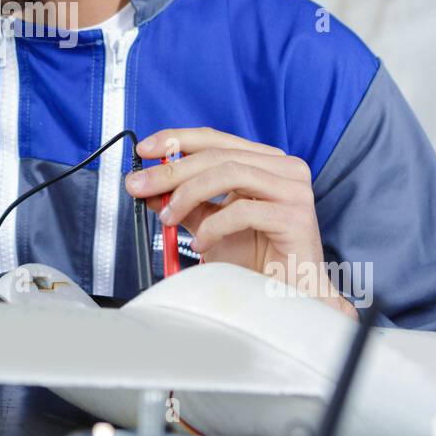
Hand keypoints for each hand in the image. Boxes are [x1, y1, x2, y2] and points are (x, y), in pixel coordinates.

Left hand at [124, 128, 356, 319]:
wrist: (286, 296)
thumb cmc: (254, 259)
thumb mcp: (208, 224)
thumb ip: (183, 203)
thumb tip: (147, 187)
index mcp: (265, 161)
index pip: (215, 139)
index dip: (177, 139)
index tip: (145, 150)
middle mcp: (284, 168)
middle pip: (218, 155)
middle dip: (171, 170)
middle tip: (140, 185)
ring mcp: (294, 190)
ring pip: (229, 173)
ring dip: (188, 194)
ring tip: (168, 218)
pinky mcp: (296, 216)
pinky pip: (242, 211)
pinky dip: (213, 226)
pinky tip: (200, 244)